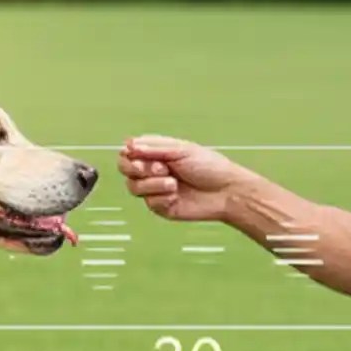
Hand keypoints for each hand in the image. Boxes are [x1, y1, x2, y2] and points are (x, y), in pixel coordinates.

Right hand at [117, 135, 259, 221]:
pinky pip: (149, 203)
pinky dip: (163, 198)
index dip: (130, 155)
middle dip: (140, 170)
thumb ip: (154, 148)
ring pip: (134, 188)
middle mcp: (152, 170)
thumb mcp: (182, 150)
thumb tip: (129, 145)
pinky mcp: (161, 206)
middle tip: (161, 169)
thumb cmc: (209, 167)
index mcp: (156, 153)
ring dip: (153, 185)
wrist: (225, 192)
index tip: (141, 156)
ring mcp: (155, 189)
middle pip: (125, 170)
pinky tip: (177, 196)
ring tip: (173, 184)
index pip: (128, 152)